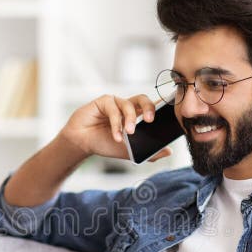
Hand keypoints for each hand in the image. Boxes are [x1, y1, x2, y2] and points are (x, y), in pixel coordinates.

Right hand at [57, 94, 172, 161]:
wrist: (82, 144)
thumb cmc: (104, 144)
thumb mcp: (128, 151)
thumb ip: (147, 152)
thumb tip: (169, 152)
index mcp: (135, 116)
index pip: (151, 108)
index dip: (160, 107)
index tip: (169, 113)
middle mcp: (126, 107)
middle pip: (143, 99)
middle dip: (149, 107)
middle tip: (150, 120)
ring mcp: (115, 103)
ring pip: (128, 105)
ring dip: (130, 120)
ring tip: (129, 133)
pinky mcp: (103, 101)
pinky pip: (113, 109)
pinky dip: (116, 124)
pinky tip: (115, 136)